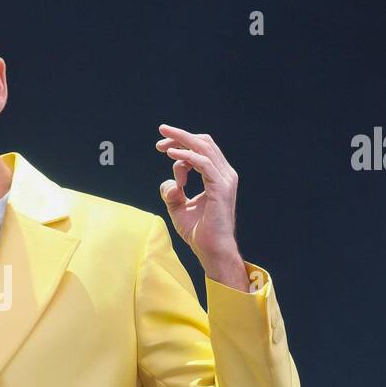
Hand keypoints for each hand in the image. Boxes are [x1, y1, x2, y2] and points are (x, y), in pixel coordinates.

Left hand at [153, 125, 243, 275]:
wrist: (211, 250)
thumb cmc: (199, 232)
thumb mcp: (178, 208)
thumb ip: (172, 193)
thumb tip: (169, 184)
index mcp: (217, 177)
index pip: (201, 149)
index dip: (181, 144)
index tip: (162, 148)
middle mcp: (224, 175)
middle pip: (204, 143)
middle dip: (180, 136)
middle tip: (160, 136)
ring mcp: (225, 180)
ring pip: (204, 148)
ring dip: (182, 140)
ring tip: (162, 144)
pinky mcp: (221, 187)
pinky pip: (203, 163)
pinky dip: (186, 156)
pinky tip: (171, 154)